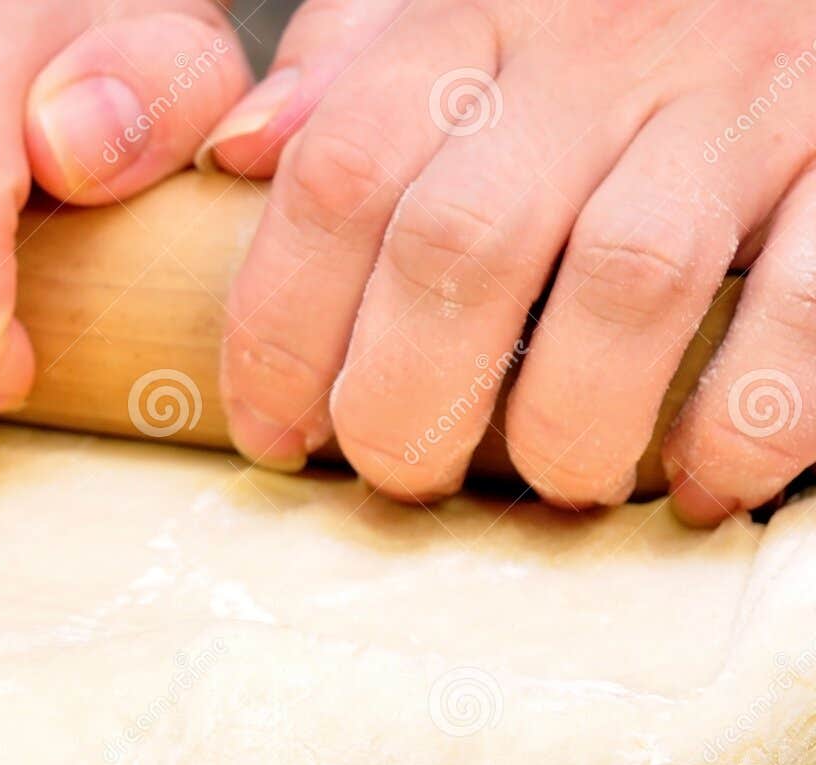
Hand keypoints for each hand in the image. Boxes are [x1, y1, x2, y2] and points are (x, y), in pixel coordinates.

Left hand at [207, 0, 815, 524]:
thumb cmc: (611, 8)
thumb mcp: (461, 5)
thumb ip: (355, 71)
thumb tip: (241, 152)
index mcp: (482, 14)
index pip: (340, 172)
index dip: (281, 327)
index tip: (275, 434)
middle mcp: (606, 51)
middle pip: (460, 244)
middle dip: (404, 401)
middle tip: (403, 473)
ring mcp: (745, 98)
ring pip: (624, 284)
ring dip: (568, 425)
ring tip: (556, 480)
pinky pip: (806, 308)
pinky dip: (747, 419)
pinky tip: (705, 479)